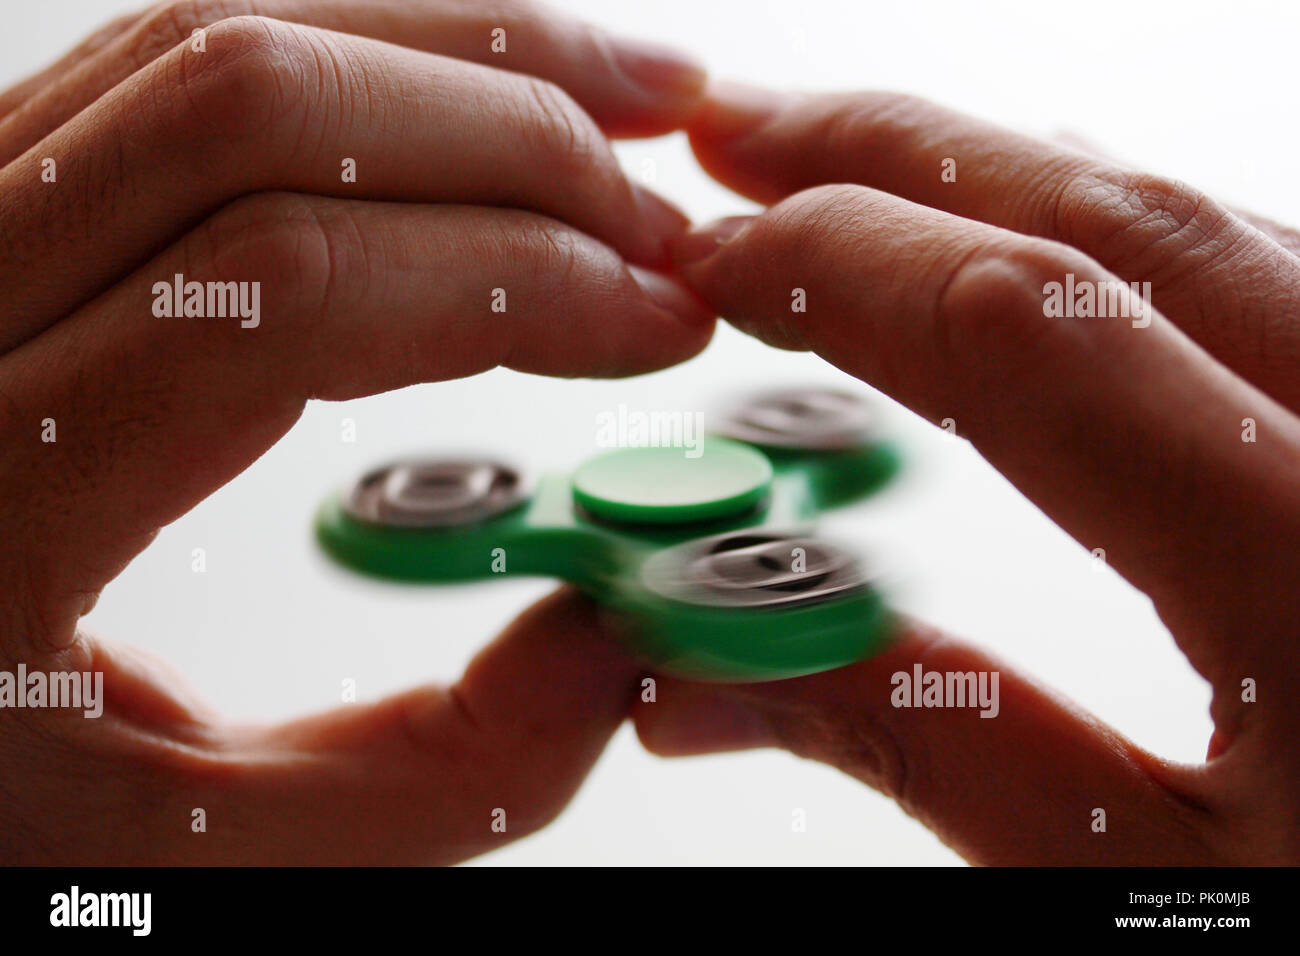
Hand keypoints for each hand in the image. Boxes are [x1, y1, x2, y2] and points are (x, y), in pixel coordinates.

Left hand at [0, 1, 713, 863]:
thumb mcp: (198, 845)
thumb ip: (430, 775)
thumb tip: (615, 641)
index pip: (287, 291)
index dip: (516, 279)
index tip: (661, 321)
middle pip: (259, 109)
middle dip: (515, 137)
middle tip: (665, 217)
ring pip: (218, 44)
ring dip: (455, 54)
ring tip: (617, 97)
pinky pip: (183, 62)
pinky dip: (360, 53)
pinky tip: (472, 91)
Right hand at [636, 84, 1299, 863]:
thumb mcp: (1142, 885)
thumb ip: (933, 745)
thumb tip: (715, 665)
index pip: (1035, 338)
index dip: (844, 267)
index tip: (716, 260)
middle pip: (1119, 223)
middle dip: (896, 153)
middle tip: (744, 138)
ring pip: (1202, 226)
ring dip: (1001, 171)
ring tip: (851, 172)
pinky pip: (1267, 277)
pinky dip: (1112, 235)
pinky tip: (1025, 236)